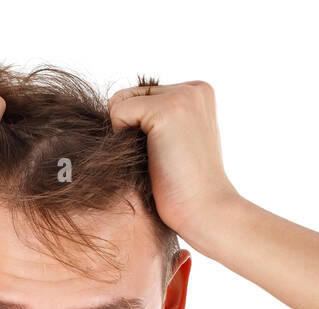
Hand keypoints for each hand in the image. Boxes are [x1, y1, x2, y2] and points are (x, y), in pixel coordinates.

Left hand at [108, 80, 239, 244]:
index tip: (167, 154)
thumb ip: (156, 119)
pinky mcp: (165, 110)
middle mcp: (193, 88)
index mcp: (198, 92)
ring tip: (156, 158)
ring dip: (127, 135)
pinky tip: (150, 158)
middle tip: (160, 159)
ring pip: (120, 102)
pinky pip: (117, 111)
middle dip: (131, 130)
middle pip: (128, 96)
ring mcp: (181, 95)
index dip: (140, 129)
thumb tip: (113, 111)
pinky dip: (122, 138)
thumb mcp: (175, 142)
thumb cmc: (185, 188)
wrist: (205, 211)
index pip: (142, 96)